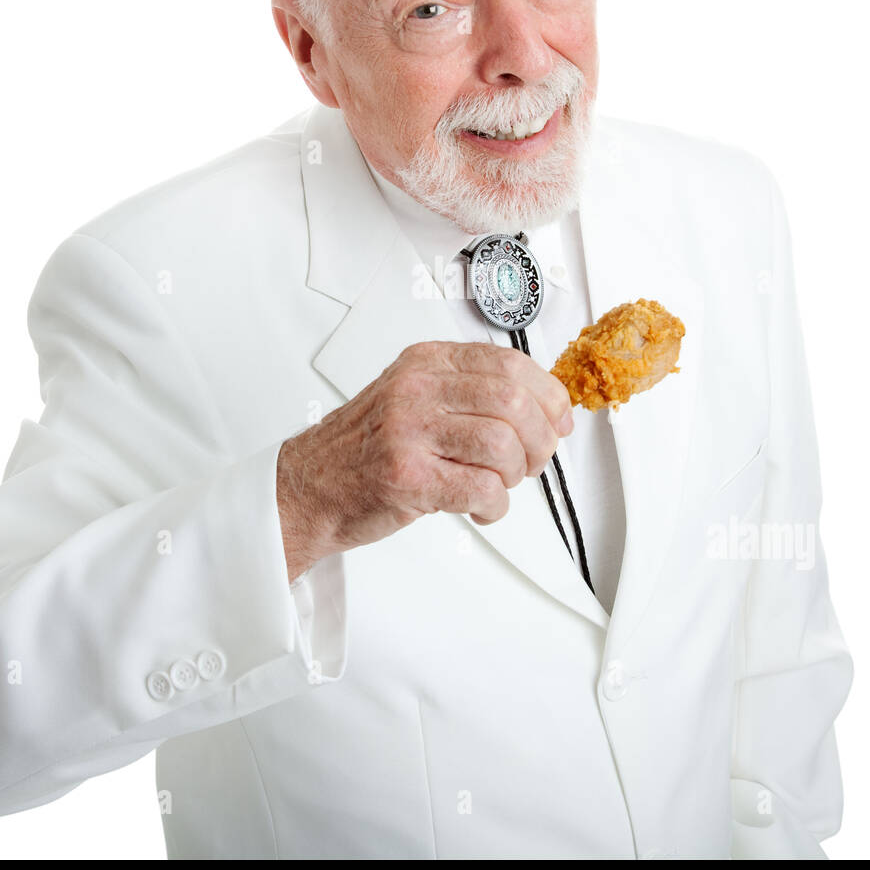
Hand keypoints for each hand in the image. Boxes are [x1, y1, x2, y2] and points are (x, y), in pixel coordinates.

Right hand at [277, 341, 573, 577]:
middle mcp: (416, 389)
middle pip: (513, 403)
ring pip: (502, 446)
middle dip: (540, 439)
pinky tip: (480, 507)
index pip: (509, 364)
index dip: (548, 395)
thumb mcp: (415, 396)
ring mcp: (408, 432)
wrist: (310, 487)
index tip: (558, 418)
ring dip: (515, 475)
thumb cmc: (368, 447)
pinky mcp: (406, 477)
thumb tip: (546, 407)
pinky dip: (495, 507)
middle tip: (534, 460)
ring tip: (498, 484)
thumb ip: (471, 393)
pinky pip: (481, 490)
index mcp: (425, 362)